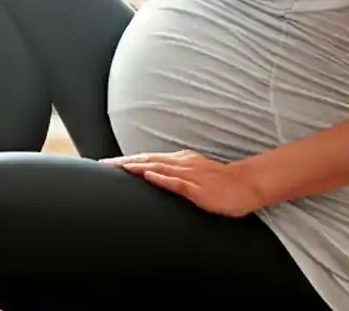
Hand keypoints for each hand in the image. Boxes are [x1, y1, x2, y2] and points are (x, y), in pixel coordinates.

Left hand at [100, 150, 263, 217]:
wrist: (246, 185)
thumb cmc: (219, 183)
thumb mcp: (193, 174)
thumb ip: (174, 175)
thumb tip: (154, 176)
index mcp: (179, 160)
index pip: (147, 159)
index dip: (126, 160)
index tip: (106, 164)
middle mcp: (181, 163)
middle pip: (147, 160)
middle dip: (124, 163)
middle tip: (102, 165)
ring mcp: (190, 174)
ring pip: (159, 168)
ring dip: (137, 167)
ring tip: (118, 167)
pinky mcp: (199, 188)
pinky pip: (178, 182)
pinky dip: (162, 178)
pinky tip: (149, 176)